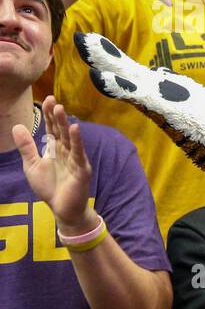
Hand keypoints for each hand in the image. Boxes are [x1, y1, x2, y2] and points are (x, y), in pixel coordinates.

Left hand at [12, 97, 96, 234]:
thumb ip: (26, 147)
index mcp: (55, 149)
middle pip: (60, 130)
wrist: (63, 209)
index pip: (52, 128)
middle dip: (56, 116)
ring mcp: (75, 159)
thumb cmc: (50, 187)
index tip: (47, 99)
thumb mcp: (32, 165)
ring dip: (65, 124)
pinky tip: (75, 129)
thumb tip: (17, 126)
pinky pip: (79, 153)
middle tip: (53, 101)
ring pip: (69, 138)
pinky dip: (77, 141)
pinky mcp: (81, 169)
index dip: (49, 115)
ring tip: (61, 110)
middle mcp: (66, 151)